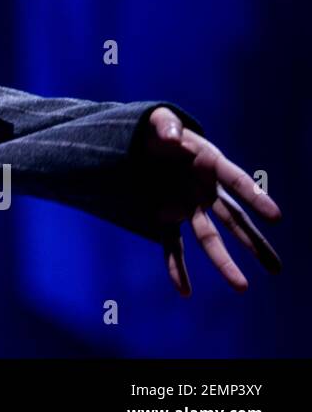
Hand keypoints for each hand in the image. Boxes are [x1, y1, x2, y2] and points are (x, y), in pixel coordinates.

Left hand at [142, 107, 282, 295]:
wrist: (135, 143)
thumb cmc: (153, 130)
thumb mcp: (158, 121)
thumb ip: (165, 125)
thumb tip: (171, 139)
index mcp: (208, 163)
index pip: (236, 180)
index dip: (256, 196)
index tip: (277, 215)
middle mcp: (203, 189)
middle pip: (234, 220)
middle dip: (254, 244)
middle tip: (277, 269)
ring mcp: (186, 205)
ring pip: (209, 238)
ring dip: (224, 263)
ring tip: (242, 287)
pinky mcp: (164, 216)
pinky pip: (172, 245)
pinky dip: (176, 267)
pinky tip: (184, 290)